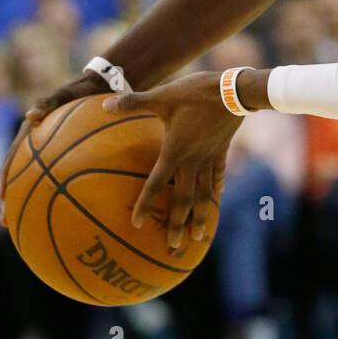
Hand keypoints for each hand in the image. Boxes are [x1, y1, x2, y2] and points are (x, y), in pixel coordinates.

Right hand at [0, 72, 106, 223]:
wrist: (104, 86)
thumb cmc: (83, 90)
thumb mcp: (65, 93)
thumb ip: (48, 102)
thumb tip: (30, 115)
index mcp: (32, 131)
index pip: (14, 155)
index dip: (5, 174)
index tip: (0, 194)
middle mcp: (38, 143)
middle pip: (20, 174)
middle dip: (11, 197)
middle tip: (6, 219)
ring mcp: (53, 151)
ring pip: (37, 179)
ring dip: (29, 200)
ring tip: (26, 224)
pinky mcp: (68, 155)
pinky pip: (60, 176)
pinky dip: (58, 192)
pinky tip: (64, 211)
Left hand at [102, 71, 241, 249]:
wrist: (233, 91)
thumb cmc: (195, 93)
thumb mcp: (162, 95)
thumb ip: (132, 102)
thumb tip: (104, 105)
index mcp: (175, 152)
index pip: (156, 184)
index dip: (146, 205)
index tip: (137, 224)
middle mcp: (193, 162)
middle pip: (184, 200)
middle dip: (179, 225)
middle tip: (174, 246)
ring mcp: (210, 159)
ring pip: (205, 195)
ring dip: (201, 217)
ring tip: (199, 236)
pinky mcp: (222, 152)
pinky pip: (218, 177)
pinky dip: (216, 191)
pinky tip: (215, 202)